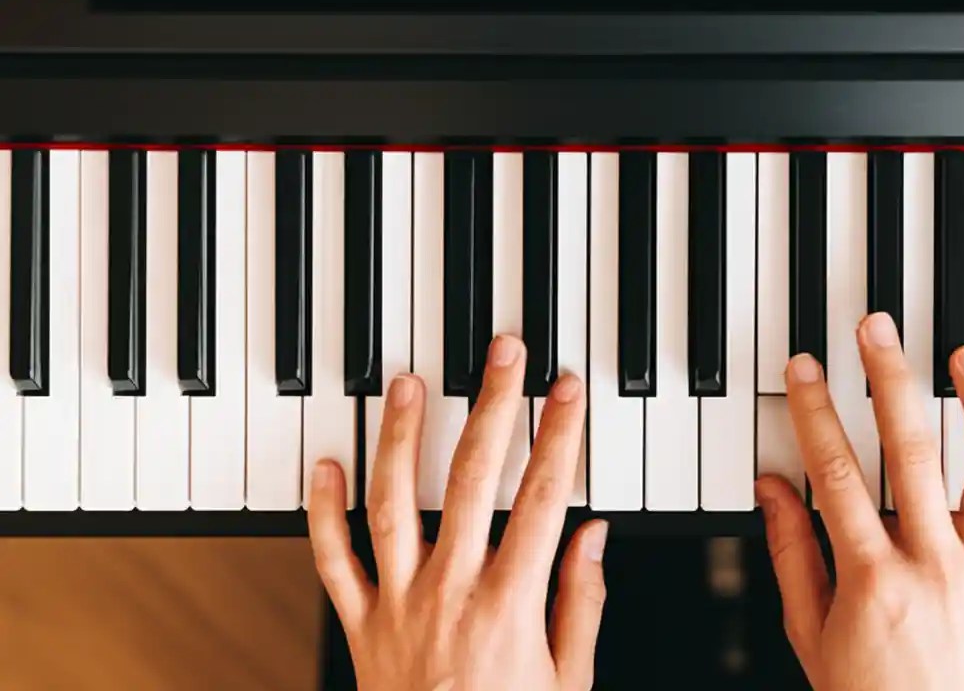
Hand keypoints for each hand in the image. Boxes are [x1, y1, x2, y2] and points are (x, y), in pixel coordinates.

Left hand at [308, 335, 607, 690]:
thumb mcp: (571, 680)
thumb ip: (581, 601)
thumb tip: (592, 533)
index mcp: (511, 606)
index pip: (542, 498)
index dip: (558, 435)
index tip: (565, 390)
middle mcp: (452, 593)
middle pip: (474, 481)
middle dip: (492, 407)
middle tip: (502, 354)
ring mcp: (399, 604)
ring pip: (396, 504)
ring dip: (402, 438)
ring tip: (408, 383)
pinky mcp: (359, 624)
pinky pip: (333, 561)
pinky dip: (323, 511)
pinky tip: (326, 464)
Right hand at [758, 312, 963, 690]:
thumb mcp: (807, 630)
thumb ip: (790, 552)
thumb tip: (771, 486)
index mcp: (872, 578)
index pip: (837, 475)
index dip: (817, 415)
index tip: (807, 370)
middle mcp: (934, 567)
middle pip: (913, 454)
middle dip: (889, 381)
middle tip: (876, 331)